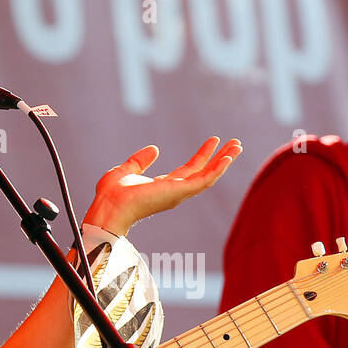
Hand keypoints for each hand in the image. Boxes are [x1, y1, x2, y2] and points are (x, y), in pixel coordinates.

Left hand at [83, 136, 240, 234]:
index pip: (189, 170)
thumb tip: (155, 149)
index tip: (213, 141)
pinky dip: (217, 170)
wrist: (109, 207)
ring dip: (224, 161)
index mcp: (164, 187)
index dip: (202, 156)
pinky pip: (204, 181)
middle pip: (204, 173)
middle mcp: (175, 191)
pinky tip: (227, 158)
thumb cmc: (112, 195)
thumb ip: (140, 160)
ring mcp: (179, 193)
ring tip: (237, 146)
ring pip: (209, 176)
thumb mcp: (127, 170)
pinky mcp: (180, 192)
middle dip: (220, 158)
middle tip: (236, 144)